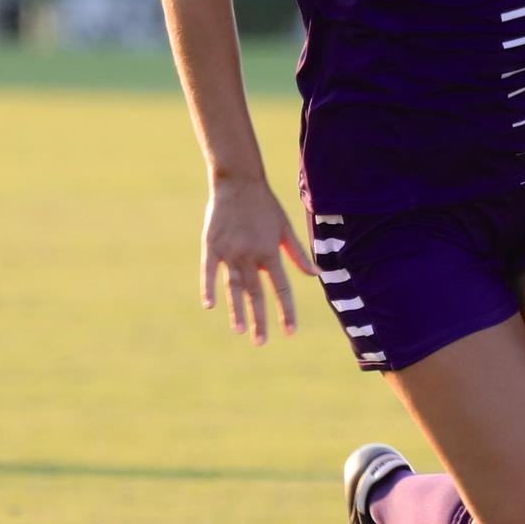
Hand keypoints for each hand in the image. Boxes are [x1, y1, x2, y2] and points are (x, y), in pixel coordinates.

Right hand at [200, 175, 316, 346]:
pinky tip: (209, 305)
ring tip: (238, 329)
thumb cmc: (265, 205)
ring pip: (234, 287)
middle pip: (256, 293)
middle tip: (260, 342)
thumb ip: (298, 253)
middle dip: (259, 319)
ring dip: (237, 309)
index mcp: (270, 252)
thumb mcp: (285, 228)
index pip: (281, 288)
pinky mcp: (212, 246)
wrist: (239, 181)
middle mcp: (251, 255)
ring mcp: (230, 252)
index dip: (286, 310)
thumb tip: (316, 274)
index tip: (290, 331)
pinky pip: (209, 271)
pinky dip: (208, 287)